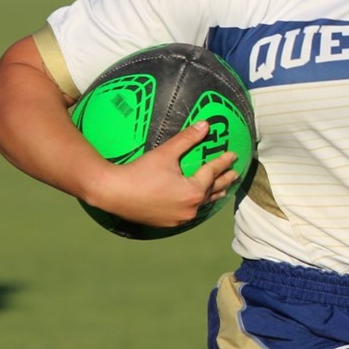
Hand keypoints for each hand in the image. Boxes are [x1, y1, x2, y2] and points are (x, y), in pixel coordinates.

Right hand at [82, 121, 238, 228]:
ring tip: (223, 190)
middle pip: (212, 191)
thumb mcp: (166, 153)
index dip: (223, 162)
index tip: (233, 155)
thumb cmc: (140, 172)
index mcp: (194, 191)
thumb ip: (187, 139)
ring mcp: (180, 218)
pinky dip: (196, 205)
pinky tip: (196, 204)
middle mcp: (191, 208)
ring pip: (202, 204)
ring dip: (212, 195)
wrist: (113, 193)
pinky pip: (189, 213)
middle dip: (224, 180)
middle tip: (235, 173)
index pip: (212, 172)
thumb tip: (205, 125)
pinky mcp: (168, 223)